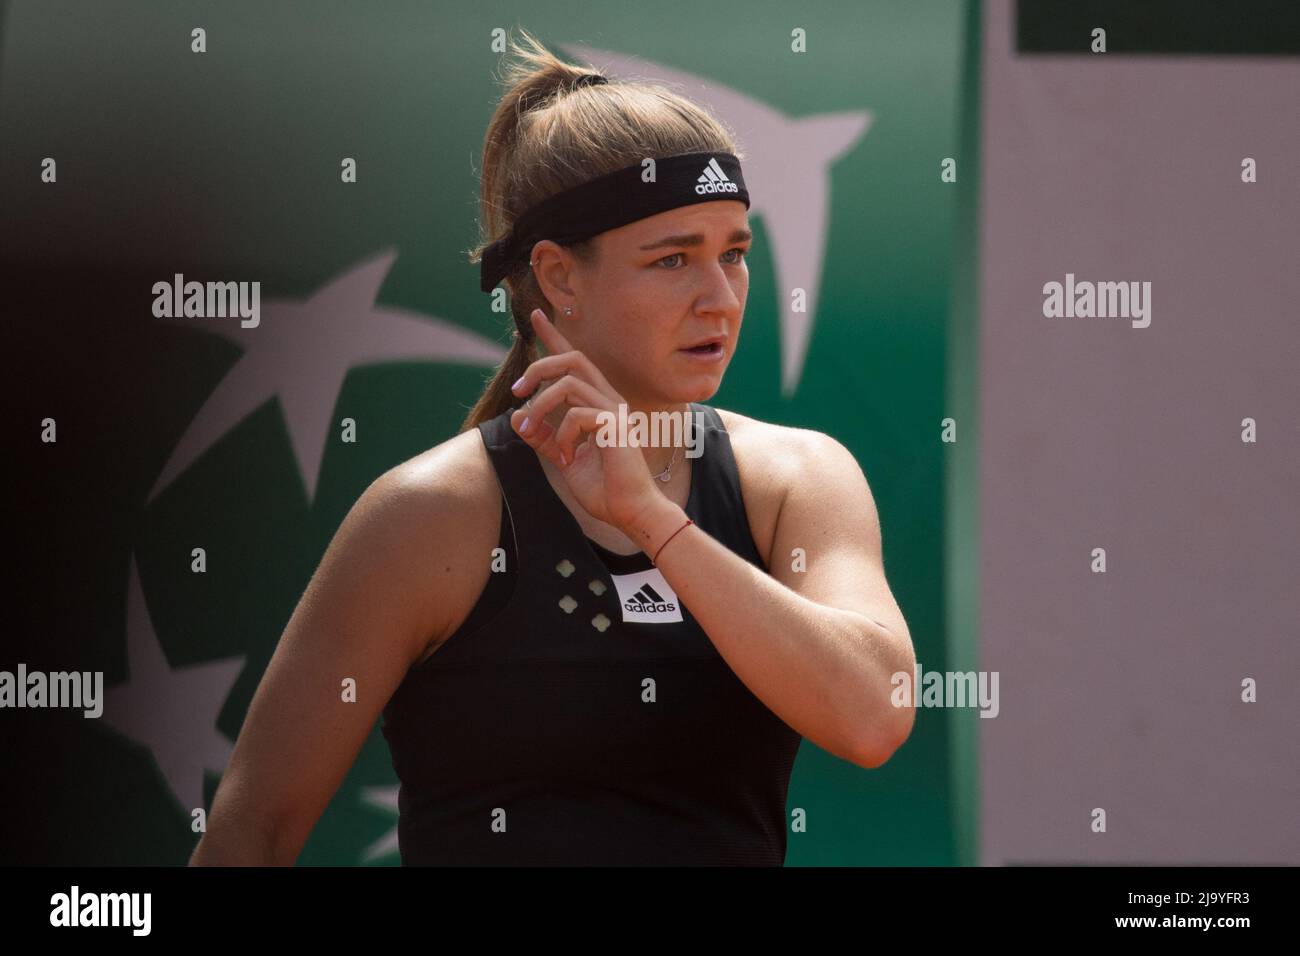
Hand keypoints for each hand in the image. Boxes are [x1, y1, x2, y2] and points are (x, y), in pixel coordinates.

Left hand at [509, 309, 663, 531]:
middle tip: (518, 388)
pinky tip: (568, 456)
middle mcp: (609, 400)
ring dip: (541, 405)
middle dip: (540, 366)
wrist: (631, 513)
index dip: (553, 338)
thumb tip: (519, 418)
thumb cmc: (605, 489)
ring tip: (531, 429)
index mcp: (599, 404)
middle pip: (572, 359)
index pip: (574, 362)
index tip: (534, 317)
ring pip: (569, 384)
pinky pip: (577, 415)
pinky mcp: (615, 426)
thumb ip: (545, 438)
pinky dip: (562, 435)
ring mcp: (615, 411)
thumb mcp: (566, 459)